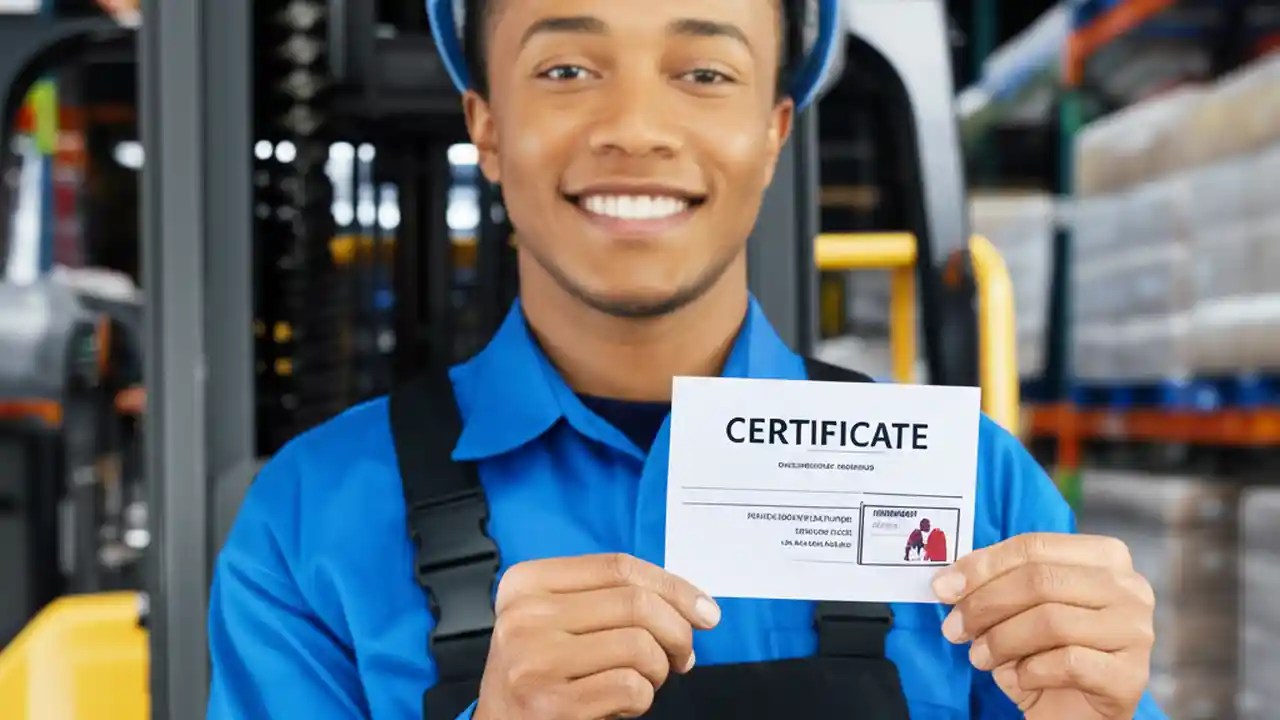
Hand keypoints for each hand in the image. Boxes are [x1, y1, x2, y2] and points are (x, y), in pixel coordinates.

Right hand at [473, 553, 720, 719]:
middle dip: (677, 632)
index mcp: (526, 583)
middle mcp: (525, 617)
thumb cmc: (539, 672)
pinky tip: (622, 705)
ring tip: (643, 682)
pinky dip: (642, 699)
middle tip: (681, 656)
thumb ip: (608, 599)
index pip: (618, 567)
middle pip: (636, 604)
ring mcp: (537, 661)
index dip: (674, 586)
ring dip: (658, 670)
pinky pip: (631, 688)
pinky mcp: (554, 705)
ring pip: (640, 646)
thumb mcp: (555, 620)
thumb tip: (694, 606)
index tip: (705, 610)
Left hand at [931, 533, 1154, 719]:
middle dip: (985, 604)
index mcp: (1104, 556)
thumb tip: (947, 581)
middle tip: (954, 628)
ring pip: (1052, 621)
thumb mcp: (1017, 609)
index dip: (982, 566)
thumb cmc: (1045, 653)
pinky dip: (1031, 671)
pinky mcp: (1131, 676)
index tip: (943, 588)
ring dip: (1001, 641)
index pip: (1033, 546)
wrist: (1074, 712)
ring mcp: (1137, 631)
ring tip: (979, 657)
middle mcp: (1130, 588)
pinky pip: (1070, 663)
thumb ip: (994, 583)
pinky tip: (1019, 678)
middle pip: (1040, 580)